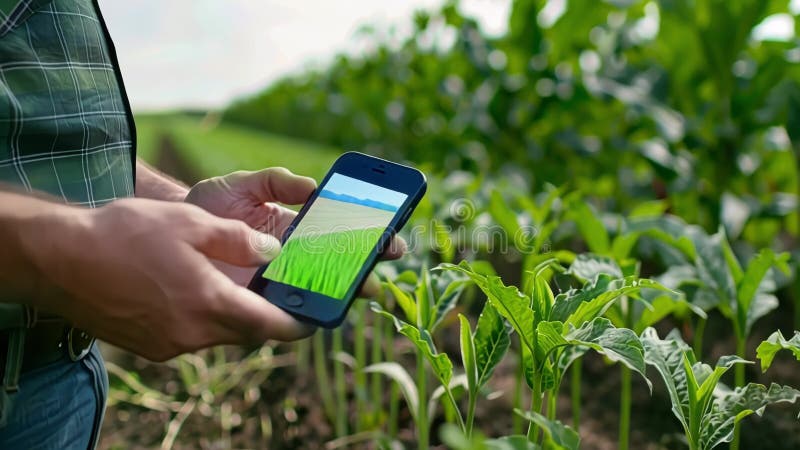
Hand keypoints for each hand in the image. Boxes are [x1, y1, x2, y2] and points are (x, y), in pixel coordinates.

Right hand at [25, 198, 313, 360]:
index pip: (270, 326)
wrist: (59, 259)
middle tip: (273, 292)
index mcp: (209, 303)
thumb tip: (271, 252)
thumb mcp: (191, 223)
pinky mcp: (149, 346)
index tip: (315, 319)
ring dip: (228, 312)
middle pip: (245, 331)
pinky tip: (186, 288)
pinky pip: (189, 336)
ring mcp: (168, 344)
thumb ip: (239, 240)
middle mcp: (192, 333)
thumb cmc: (125, 234)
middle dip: (262, 314)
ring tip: (224, 281)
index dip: (298, 325)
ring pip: (216, 333)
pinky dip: (200, 316)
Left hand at [185, 168, 406, 292]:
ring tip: (361, 285)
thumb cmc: (210, 204)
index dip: (369, 234)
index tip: (390, 233)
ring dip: (344, 290)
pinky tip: (321, 309)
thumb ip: (278, 180)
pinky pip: (286, 314)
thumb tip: (314, 187)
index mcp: (296, 228)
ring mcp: (277, 284)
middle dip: (368, 264)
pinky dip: (307, 314)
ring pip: (320, 292)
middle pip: (339, 266)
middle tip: (385, 259)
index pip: (340, 233)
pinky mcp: (257, 305)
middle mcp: (293, 258)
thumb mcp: (243, 184)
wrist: (170, 233)